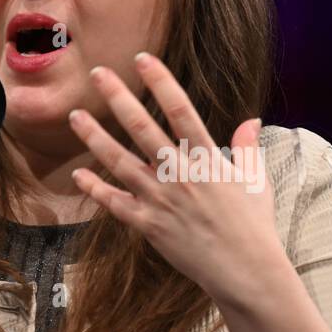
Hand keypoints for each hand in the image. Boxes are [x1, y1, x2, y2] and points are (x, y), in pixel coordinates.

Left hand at [67, 51, 284, 307]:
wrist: (245, 271)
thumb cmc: (255, 227)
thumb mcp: (257, 182)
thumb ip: (248, 149)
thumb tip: (251, 121)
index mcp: (208, 159)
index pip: (180, 110)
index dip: (160, 82)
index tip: (144, 59)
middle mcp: (180, 175)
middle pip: (142, 128)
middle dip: (118, 97)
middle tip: (98, 73)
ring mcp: (161, 200)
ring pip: (120, 162)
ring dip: (95, 138)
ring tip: (75, 117)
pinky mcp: (150, 226)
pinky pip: (117, 204)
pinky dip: (97, 189)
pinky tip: (79, 174)